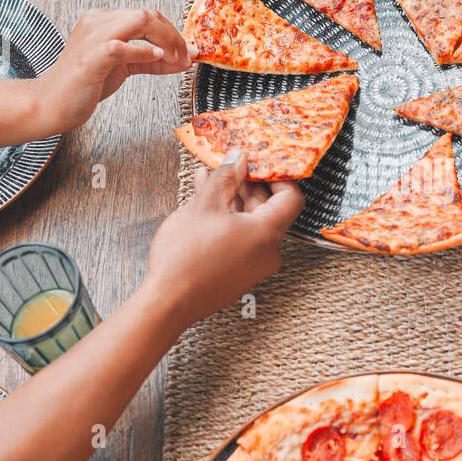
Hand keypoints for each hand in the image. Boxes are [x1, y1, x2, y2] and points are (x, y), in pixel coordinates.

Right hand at [37, 9, 189, 135]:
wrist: (51, 104)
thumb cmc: (85, 85)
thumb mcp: (124, 68)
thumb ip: (150, 60)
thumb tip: (184, 58)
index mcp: (104, 20)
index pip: (147, 16)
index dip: (172, 32)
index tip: (188, 52)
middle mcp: (98, 21)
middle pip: (147, 14)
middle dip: (174, 35)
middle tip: (187, 57)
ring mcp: (93, 37)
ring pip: (139, 20)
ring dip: (166, 40)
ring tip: (176, 60)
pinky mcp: (91, 57)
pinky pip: (122, 46)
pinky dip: (143, 51)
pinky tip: (157, 59)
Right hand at [147, 151, 303, 325]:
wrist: (169, 302)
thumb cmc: (187, 255)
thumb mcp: (205, 205)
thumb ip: (226, 177)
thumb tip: (239, 158)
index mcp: (268, 233)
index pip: (291, 197)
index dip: (277, 176)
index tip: (258, 163)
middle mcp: (268, 252)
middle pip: (268, 210)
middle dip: (246, 186)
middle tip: (228, 167)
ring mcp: (254, 266)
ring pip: (248, 224)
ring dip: (231, 201)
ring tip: (207, 180)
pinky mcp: (237, 275)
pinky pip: (239, 240)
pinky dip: (226, 222)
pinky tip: (203, 206)